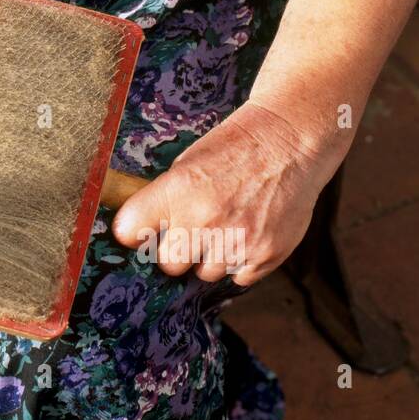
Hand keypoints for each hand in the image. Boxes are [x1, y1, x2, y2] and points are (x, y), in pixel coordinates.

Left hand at [111, 99, 346, 286]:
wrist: (289, 143)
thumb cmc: (235, 148)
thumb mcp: (187, 162)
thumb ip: (165, 199)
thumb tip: (140, 228)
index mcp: (176, 191)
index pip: (129, 232)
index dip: (134, 233)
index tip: (140, 233)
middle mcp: (202, 220)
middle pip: (168, 264)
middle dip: (175, 251)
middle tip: (191, 232)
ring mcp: (235, 241)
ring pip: (205, 274)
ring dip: (211, 257)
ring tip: (226, 227)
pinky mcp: (265, 255)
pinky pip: (239, 277)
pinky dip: (241, 261)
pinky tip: (247, 233)